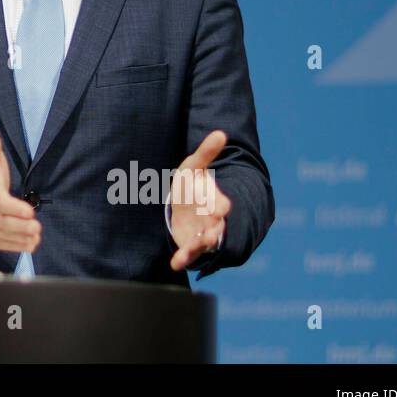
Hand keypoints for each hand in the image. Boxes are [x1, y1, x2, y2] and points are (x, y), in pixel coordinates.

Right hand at [0, 124, 41, 252]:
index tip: (29, 211)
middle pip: (2, 221)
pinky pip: (3, 244)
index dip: (12, 207)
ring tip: (36, 235)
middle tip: (37, 226)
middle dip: (20, 226)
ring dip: (21, 237)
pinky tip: (31, 243)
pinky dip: (17, 246)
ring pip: (3, 234)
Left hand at [168, 130, 232, 270]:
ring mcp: (201, 234)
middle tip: (210, 234)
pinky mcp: (188, 245)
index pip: (222, 205)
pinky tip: (174, 264)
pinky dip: (183, 260)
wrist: (181, 202)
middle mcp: (212, 221)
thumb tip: (221, 132)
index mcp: (215, 202)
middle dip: (214, 231)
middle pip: (217, 228)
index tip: (223, 207)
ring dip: (199, 247)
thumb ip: (206, 153)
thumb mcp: (194, 166)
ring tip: (192, 251)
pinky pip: (187, 254)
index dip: (221, 206)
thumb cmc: (190, 184)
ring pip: (203, 243)